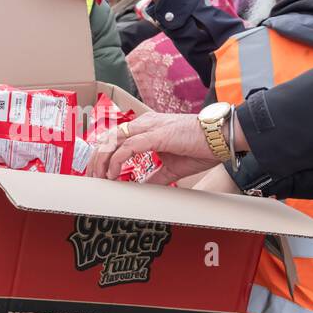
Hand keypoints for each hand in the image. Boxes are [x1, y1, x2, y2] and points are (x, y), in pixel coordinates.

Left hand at [86, 111, 219, 182]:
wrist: (221, 137)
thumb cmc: (201, 148)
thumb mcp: (171, 167)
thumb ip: (154, 176)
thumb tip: (141, 189)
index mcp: (146, 128)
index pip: (114, 137)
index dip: (101, 155)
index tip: (97, 174)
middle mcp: (143, 124)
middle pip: (107, 138)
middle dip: (95, 159)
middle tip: (91, 178)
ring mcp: (149, 127)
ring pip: (113, 140)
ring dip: (101, 160)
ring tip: (99, 178)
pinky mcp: (156, 135)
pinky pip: (128, 147)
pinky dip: (117, 161)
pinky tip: (114, 174)